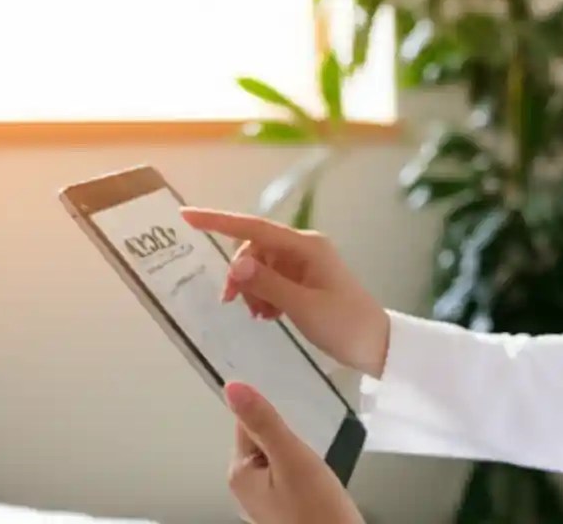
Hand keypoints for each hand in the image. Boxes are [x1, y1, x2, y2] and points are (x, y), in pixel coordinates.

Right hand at [180, 208, 390, 378]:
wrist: (376, 345)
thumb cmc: (344, 324)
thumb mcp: (302, 307)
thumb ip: (267, 284)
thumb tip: (234, 265)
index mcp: (306, 246)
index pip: (254, 228)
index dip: (218, 221)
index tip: (186, 217)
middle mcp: (304, 248)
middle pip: (253, 250)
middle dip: (240, 275)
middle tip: (233, 304)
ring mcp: (304, 264)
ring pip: (259, 267)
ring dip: (253, 290)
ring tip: (263, 316)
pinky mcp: (304, 280)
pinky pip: (270, 280)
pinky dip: (264, 296)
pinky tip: (270, 316)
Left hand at [224, 381, 363, 523]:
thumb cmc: (318, 511)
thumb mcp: (292, 457)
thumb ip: (264, 420)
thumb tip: (233, 387)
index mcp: (239, 473)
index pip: (248, 424)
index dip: (276, 422)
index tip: (294, 434)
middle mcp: (244, 489)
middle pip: (265, 441)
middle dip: (289, 441)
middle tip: (308, 460)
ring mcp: (264, 501)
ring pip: (279, 459)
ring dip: (298, 459)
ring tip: (313, 474)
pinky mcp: (283, 509)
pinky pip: (289, 478)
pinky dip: (304, 476)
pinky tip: (316, 487)